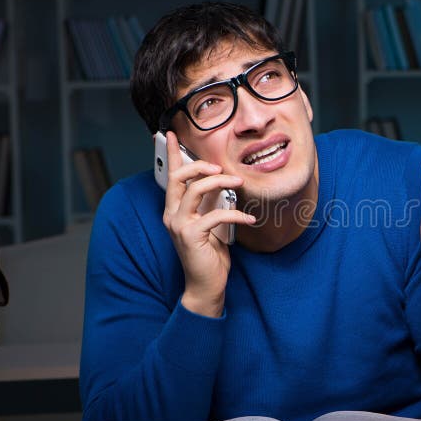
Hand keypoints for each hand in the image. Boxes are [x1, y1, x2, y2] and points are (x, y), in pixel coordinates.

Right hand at [162, 132, 255, 316]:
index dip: (172, 154)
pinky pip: (215, 215)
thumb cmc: (209, 255)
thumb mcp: (212, 223)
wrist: (206, 284)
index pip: (172, 176)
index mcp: (175, 209)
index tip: (173, 135)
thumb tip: (222, 183)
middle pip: (180, 177)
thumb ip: (211, 204)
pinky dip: (235, 213)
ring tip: (239, 184)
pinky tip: (249, 218)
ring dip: (220, 182)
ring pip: (196, 190)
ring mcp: (179, 225)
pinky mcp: (190, 236)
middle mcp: (172, 215)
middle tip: (222, 168)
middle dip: (201, 165)